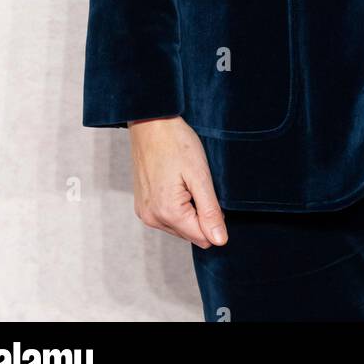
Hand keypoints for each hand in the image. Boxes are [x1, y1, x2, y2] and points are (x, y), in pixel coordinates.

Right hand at [128, 116, 228, 248]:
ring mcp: (145, 213)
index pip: (203, 238)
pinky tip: (175, 183)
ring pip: (180, 226)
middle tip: (197, 184)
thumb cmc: (176, 143)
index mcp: (167, 213)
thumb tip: (220, 241)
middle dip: (201, 213)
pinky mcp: (142, 206)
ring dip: (189, 209)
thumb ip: (210, 210)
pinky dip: (177, 205)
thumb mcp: (200, 175)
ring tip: (185, 181)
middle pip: (191, 233)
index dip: (214, 218)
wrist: (150, 122)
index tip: (210, 192)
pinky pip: (167, 217)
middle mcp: (152, 218)